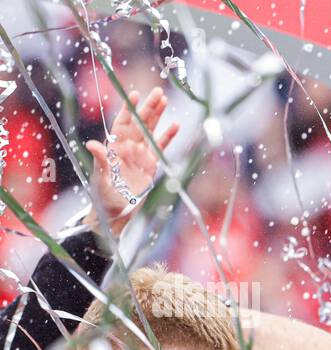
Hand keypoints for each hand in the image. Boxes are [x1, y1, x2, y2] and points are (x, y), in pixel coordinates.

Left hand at [84, 87, 180, 236]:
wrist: (115, 214)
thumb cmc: (104, 197)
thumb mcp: (101, 179)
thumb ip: (101, 161)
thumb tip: (92, 144)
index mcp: (114, 148)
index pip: (122, 124)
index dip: (128, 110)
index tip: (134, 95)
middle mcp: (127, 148)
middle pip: (139, 123)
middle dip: (148, 108)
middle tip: (157, 92)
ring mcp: (140, 156)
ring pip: (150, 131)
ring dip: (157, 116)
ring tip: (165, 100)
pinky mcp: (151, 166)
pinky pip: (160, 147)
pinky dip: (168, 137)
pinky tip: (176, 125)